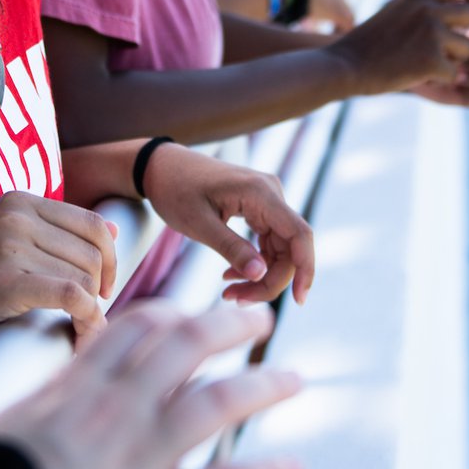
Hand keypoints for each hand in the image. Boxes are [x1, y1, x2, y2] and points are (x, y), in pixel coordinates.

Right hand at [0, 192, 116, 368]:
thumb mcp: (15, 251)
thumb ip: (60, 237)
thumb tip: (115, 227)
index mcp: (17, 202)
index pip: (92, 226)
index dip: (109, 261)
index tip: (100, 291)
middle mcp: (12, 215)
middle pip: (91, 254)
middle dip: (97, 291)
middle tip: (83, 319)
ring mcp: (5, 245)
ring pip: (84, 278)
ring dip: (91, 313)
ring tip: (76, 332)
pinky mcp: (3, 281)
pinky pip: (71, 296)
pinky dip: (86, 320)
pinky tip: (81, 336)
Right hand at [0, 303, 303, 468]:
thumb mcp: (12, 425)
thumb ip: (52, 402)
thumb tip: (70, 387)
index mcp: (78, 390)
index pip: (137, 328)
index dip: (176, 314)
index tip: (196, 313)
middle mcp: (115, 415)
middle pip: (186, 347)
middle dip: (229, 326)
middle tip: (258, 319)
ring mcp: (137, 462)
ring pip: (215, 404)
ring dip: (260, 386)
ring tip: (293, 379)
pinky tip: (292, 468)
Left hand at [142, 146, 314, 304]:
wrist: (162, 167)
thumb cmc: (175, 190)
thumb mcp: (198, 224)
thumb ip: (231, 248)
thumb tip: (262, 275)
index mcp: (260, 193)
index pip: (300, 234)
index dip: (306, 269)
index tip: (299, 301)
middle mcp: (271, 193)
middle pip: (289, 249)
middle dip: (268, 281)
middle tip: (234, 300)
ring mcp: (267, 200)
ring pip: (279, 249)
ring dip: (260, 276)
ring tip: (229, 293)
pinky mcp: (259, 208)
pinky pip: (268, 242)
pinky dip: (253, 263)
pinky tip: (230, 275)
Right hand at [328, 0, 468, 95]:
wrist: (345, 65)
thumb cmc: (370, 42)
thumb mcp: (397, 10)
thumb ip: (425, 4)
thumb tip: (461, 3)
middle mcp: (428, 7)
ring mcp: (431, 32)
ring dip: (459, 61)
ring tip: (434, 66)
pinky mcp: (431, 59)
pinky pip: (454, 72)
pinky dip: (442, 79)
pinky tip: (420, 78)